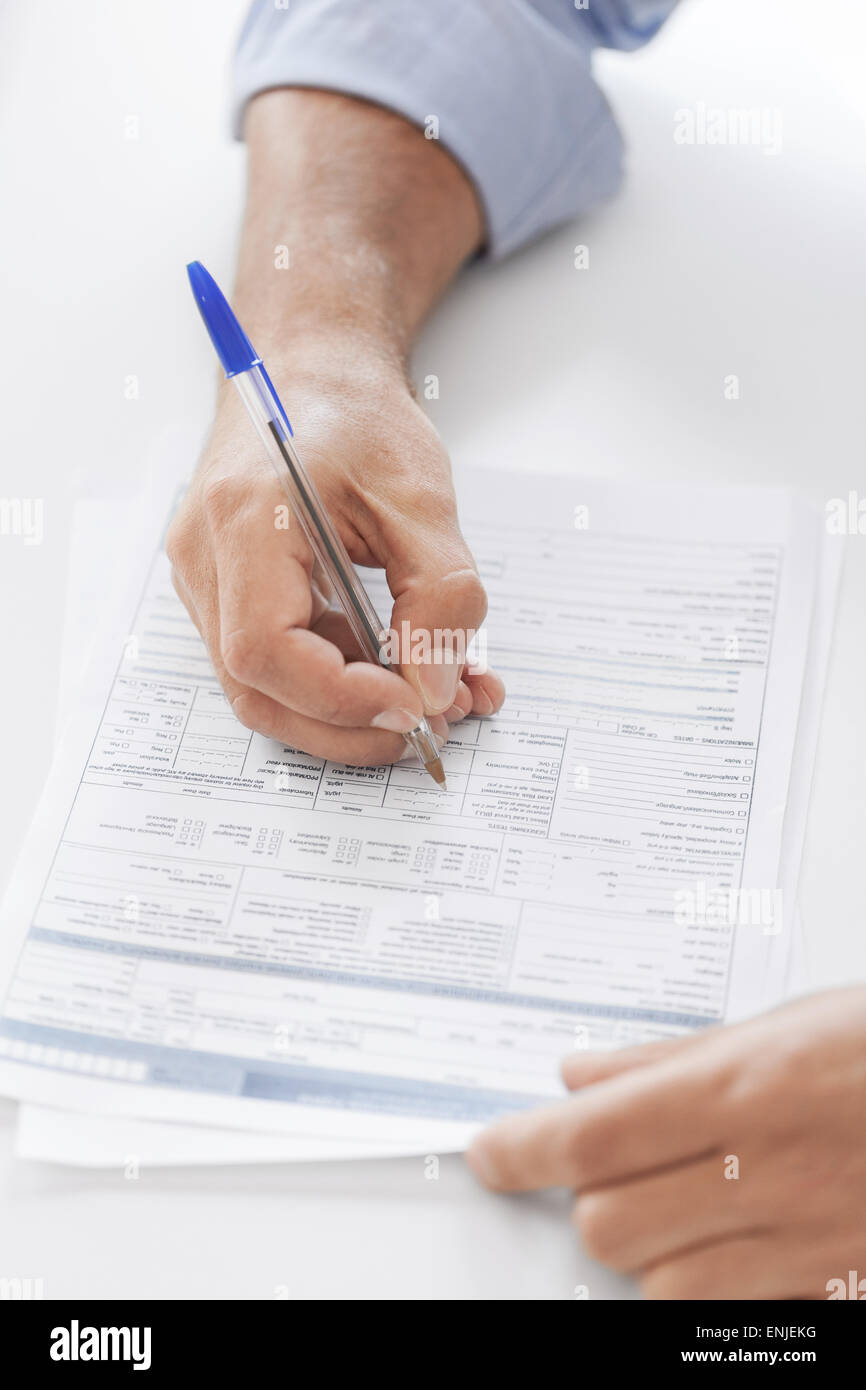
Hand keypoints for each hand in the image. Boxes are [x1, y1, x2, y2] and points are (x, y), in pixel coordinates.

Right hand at [167, 356, 504, 765]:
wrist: (311, 375)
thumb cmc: (358, 418)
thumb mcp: (424, 501)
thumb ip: (439, 600)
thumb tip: (435, 694)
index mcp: (244, 516)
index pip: (264, 648)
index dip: (339, 697)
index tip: (413, 708)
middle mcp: (206, 557)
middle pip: (257, 689)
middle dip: (348, 726)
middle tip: (431, 727)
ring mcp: (208, 581)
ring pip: (267, 689)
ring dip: (351, 713)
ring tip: (433, 698)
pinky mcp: (229, 596)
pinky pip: (279, 663)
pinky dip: (342, 683)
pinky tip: (402, 671)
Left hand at [466, 988, 865, 1298]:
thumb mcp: (785, 1025)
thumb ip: (673, 1059)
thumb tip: (582, 1076)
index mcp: (743, 1090)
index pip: (589, 1136)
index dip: (519, 1149)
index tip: (490, 1153)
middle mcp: (767, 1174)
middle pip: (608, 1225)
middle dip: (592, 1199)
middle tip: (615, 1167)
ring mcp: (807, 1244)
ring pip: (662, 1287)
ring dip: (652, 1251)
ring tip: (687, 1203)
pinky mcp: (837, 1290)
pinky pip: (736, 1319)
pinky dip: (712, 1290)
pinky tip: (738, 1244)